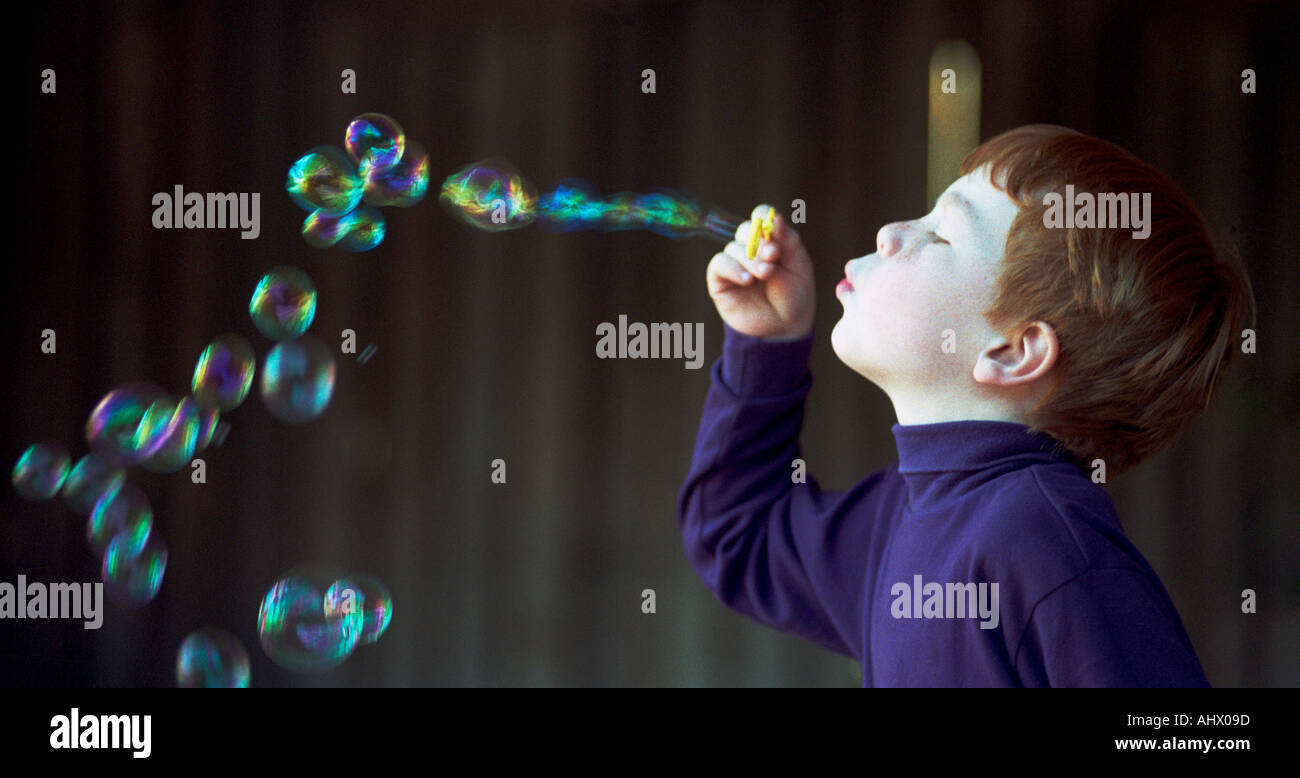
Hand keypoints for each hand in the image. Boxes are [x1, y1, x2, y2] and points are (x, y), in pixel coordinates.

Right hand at [706, 204, 814, 340]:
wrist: (785, 326)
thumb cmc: (794, 294)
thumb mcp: (799, 265)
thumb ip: (788, 240)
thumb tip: (775, 217)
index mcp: (771, 239)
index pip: (761, 216)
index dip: (763, 217)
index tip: (772, 227)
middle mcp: (750, 248)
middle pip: (745, 230)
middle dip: (759, 241)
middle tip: (773, 256)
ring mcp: (734, 263)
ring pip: (734, 248)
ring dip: (751, 260)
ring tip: (766, 275)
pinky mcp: (720, 280)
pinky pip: (719, 264)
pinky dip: (733, 269)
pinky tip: (747, 280)